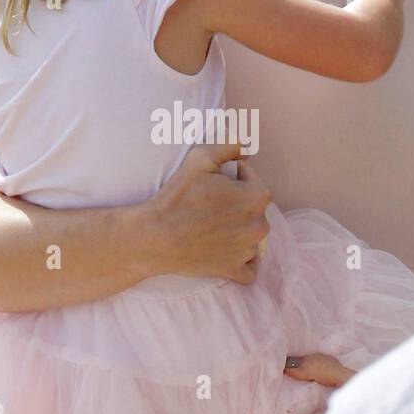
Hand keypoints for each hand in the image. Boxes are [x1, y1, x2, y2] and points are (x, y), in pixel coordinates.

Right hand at [150, 141, 271, 284]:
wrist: (154, 236)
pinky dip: (242, 261)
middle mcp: (259, 226)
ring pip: (252, 236)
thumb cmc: (177, 197)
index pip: (252, 179)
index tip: (212, 182)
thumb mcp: (201, 157)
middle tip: (210, 203)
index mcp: (257, 197)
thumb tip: (246, 147)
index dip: (233, 176)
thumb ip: (230, 144)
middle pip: (254, 208)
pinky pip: (249, 268)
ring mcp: (247, 251)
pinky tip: (227, 251)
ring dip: (238, 230)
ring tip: (212, 225)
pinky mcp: (233, 269)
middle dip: (237, 203)